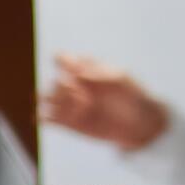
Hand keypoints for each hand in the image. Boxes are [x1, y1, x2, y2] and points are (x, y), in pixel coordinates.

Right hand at [43, 54, 169, 150]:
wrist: (143, 125)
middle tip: (85, 98)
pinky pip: (46, 118)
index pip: (62, 59)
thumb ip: (101, 75)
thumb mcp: (124, 80)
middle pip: (56, 81)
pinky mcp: (68, 123)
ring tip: (72, 111)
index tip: (79, 73)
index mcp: (84, 69)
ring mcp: (70, 104)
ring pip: (47, 98)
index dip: (65, 64)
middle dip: (66, 89)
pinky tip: (46, 119)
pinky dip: (42, 118)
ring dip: (54, 102)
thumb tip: (78, 74)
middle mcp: (74, 85)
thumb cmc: (135, 97)